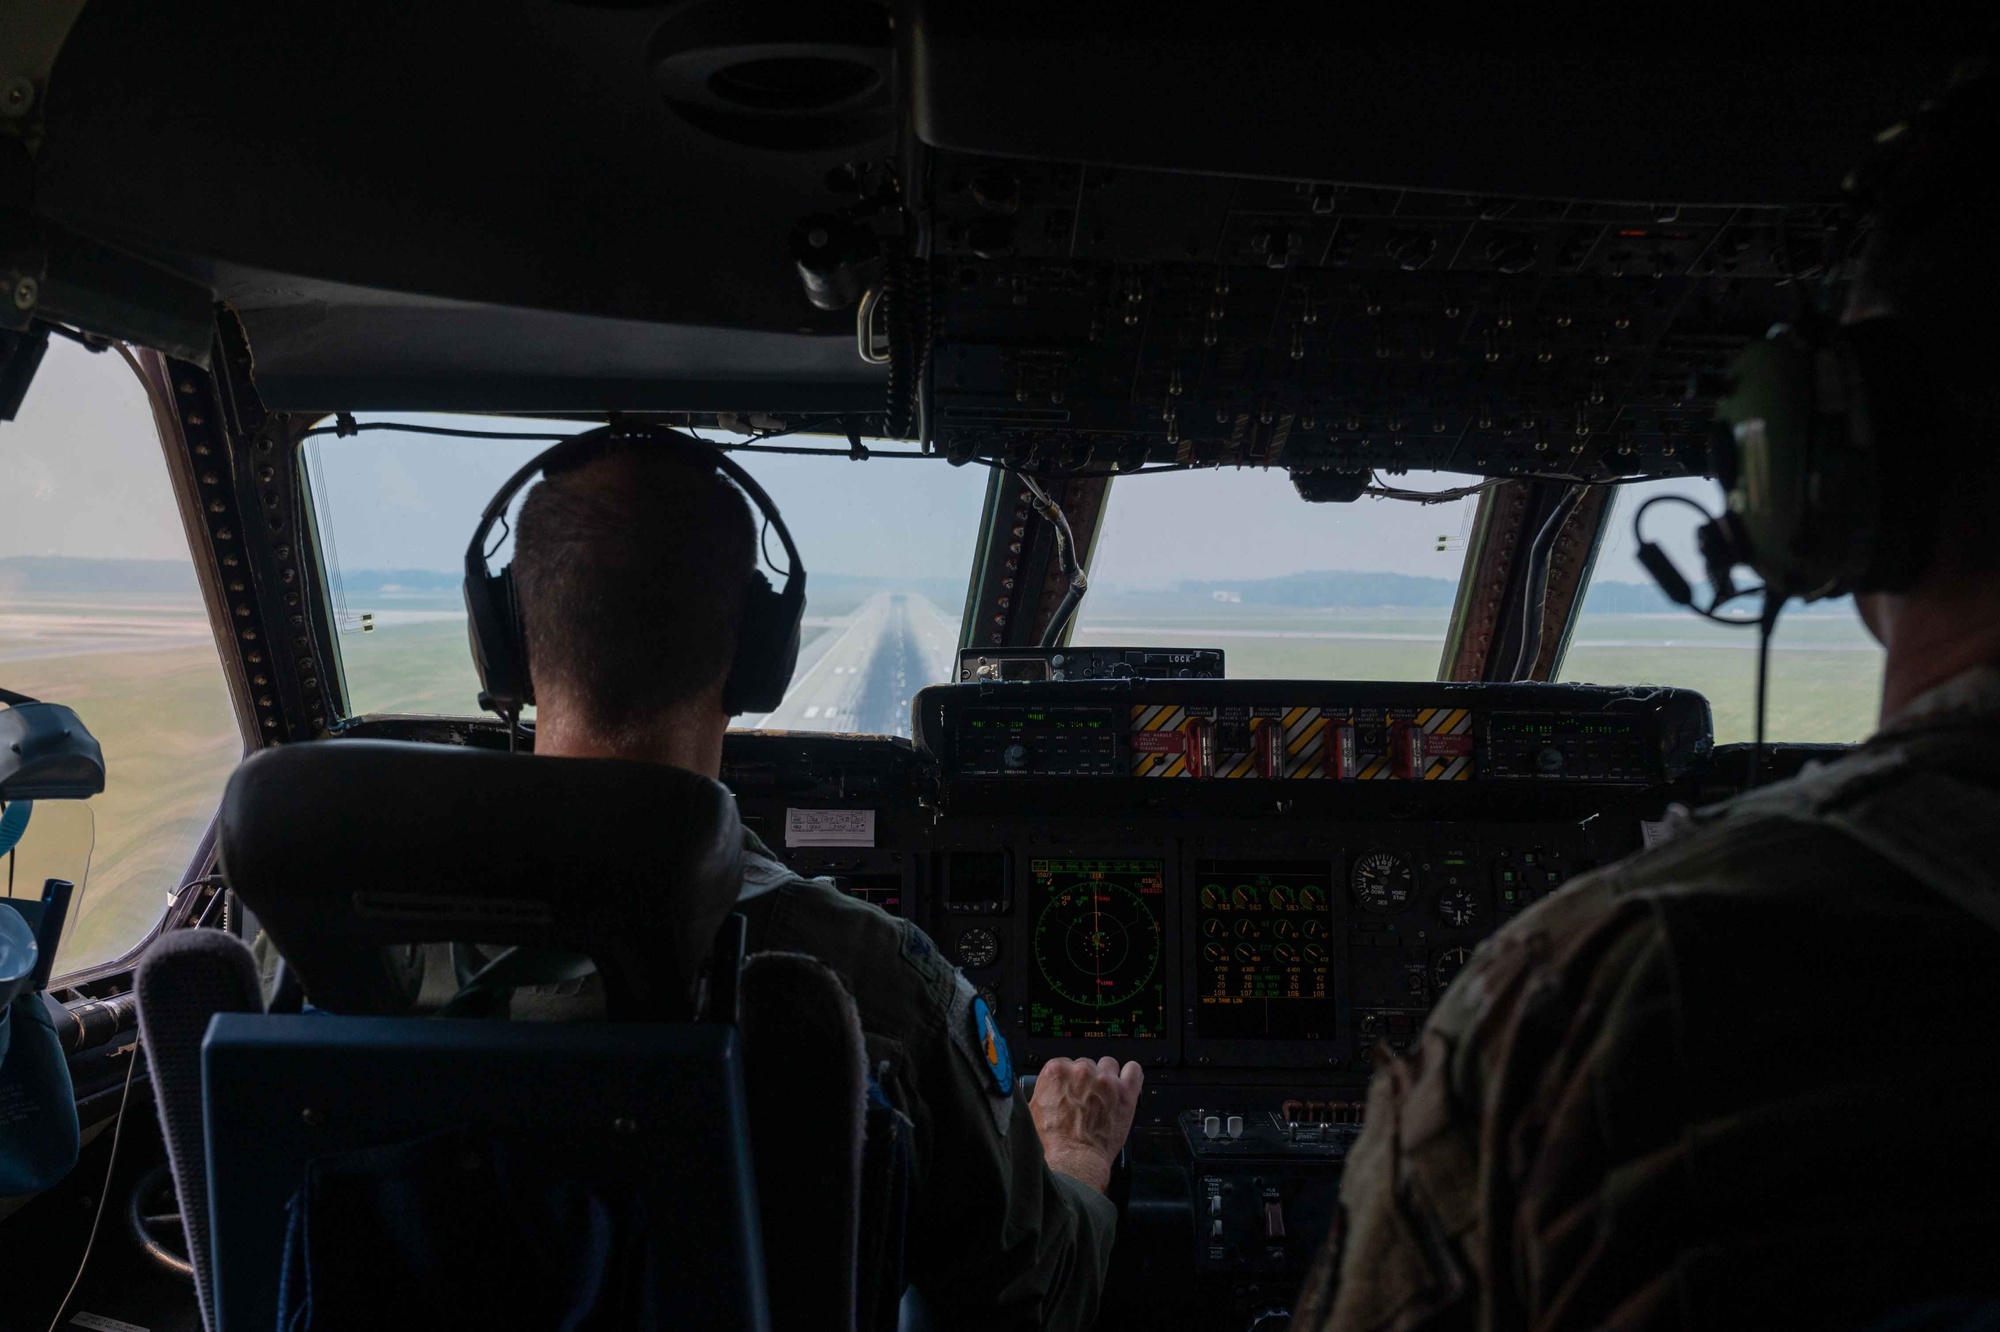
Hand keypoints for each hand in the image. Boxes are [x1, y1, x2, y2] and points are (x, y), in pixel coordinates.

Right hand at [1029, 1056, 1143, 1193]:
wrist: (1073, 1160)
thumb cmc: (1053, 1142)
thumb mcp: (1034, 1110)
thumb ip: (1044, 1090)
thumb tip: (1048, 1089)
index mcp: (1057, 1071)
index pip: (1065, 1063)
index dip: (1068, 1079)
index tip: (1070, 1090)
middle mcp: (1082, 1071)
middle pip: (1086, 1064)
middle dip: (1086, 1080)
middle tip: (1085, 1099)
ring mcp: (1106, 1080)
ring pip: (1109, 1064)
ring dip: (1106, 1076)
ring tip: (1103, 1094)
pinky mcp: (1125, 1093)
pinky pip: (1134, 1070)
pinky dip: (1130, 1074)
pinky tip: (1124, 1084)